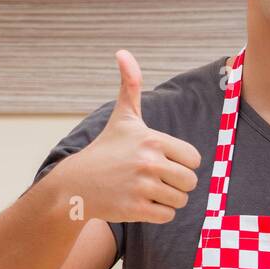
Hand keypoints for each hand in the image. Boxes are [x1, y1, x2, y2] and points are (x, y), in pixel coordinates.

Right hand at [58, 50, 201, 224]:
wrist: (75, 185)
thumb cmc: (105, 150)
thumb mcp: (122, 118)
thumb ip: (130, 86)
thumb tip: (122, 52)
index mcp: (152, 140)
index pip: (194, 159)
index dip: (181, 163)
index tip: (162, 161)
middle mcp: (149, 163)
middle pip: (190, 182)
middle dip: (177, 183)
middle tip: (154, 179)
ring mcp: (142, 188)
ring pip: (180, 200)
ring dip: (167, 199)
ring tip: (146, 190)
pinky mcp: (136, 210)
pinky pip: (167, 216)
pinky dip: (157, 213)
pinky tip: (139, 203)